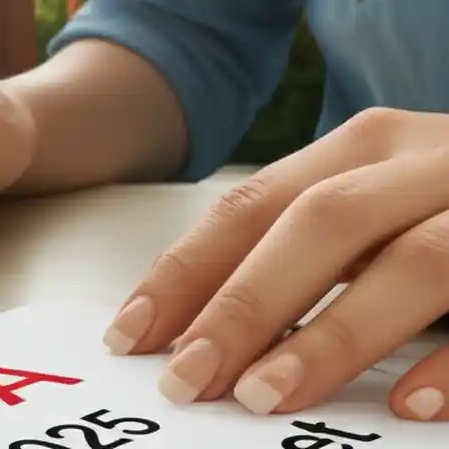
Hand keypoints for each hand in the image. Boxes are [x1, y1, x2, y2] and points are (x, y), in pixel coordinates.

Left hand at [104, 107, 448, 421]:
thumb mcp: (377, 205)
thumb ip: (306, 247)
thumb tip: (198, 324)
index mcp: (363, 145)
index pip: (251, 205)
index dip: (186, 270)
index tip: (130, 336)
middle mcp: (425, 158)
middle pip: (319, 226)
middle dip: (244, 304)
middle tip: (186, 379)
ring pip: (411, 261)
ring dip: (334, 334)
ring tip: (266, 396)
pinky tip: (412, 404)